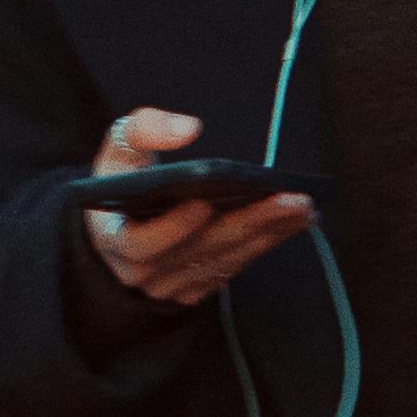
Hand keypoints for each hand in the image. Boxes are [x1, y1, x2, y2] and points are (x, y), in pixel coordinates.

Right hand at [82, 108, 312, 308]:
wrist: (122, 216)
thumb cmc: (124, 174)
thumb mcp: (120, 144)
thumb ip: (146, 130)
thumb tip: (188, 128)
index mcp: (113, 237)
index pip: (141, 246)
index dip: (172, 230)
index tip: (202, 204)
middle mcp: (140, 271)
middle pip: (199, 253)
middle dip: (249, 224)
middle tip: (291, 200)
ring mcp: (169, 285)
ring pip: (224, 261)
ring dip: (268, 235)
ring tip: (302, 209)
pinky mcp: (194, 287)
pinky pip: (233, 267)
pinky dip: (265, 244)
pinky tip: (293, 223)